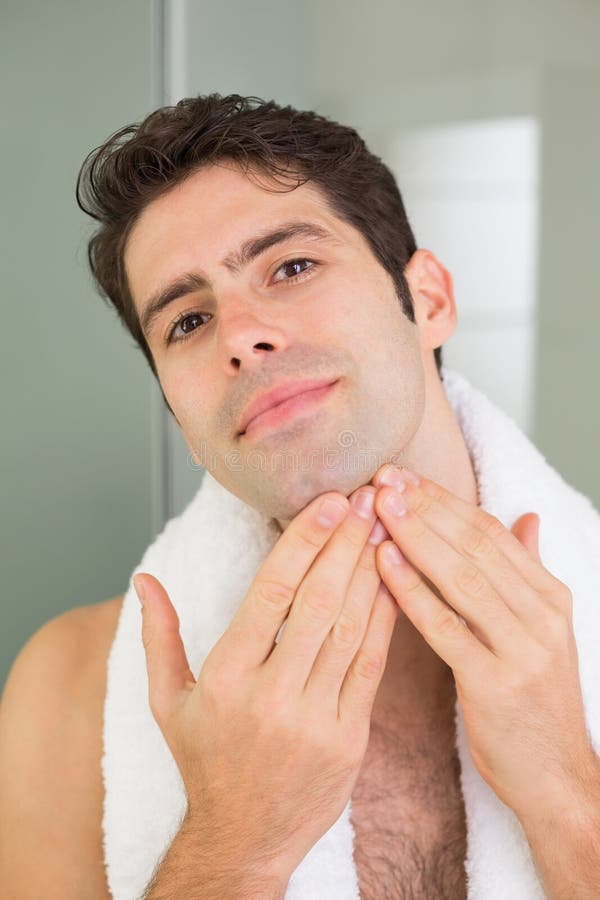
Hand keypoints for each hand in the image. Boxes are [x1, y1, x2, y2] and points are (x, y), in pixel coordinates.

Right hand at [132, 486, 397, 885]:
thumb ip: (159, 637)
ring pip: (350, 630)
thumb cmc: (205, 761)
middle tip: (370, 498)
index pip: (272, 593)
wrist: (244, 840)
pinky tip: (394, 583)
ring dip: (371, 573)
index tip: (330, 502)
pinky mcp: (349, 738)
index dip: (305, 542)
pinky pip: (371, 667)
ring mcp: (314, 719)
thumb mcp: (169, 701)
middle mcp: (271, 695)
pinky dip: (384, 621)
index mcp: (226, 677)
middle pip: (318, 603)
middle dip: (347, 544)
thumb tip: (144, 580)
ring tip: (387, 528)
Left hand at [370, 464, 596, 822]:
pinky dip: (414, 591)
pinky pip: (447, 627)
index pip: (490, 531)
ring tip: (378, 508)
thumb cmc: (536, 700)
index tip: (403, 475)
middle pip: (475, 545)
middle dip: (425, 507)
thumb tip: (525, 517)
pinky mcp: (495, 684)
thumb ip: (528, 571)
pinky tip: (384, 563)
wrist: (558, 777)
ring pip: (461, 578)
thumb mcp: (542, 630)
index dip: (444, 499)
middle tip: (383, 478)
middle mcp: (540, 615)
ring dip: (416, 538)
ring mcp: (522, 649)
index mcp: (548, 596)